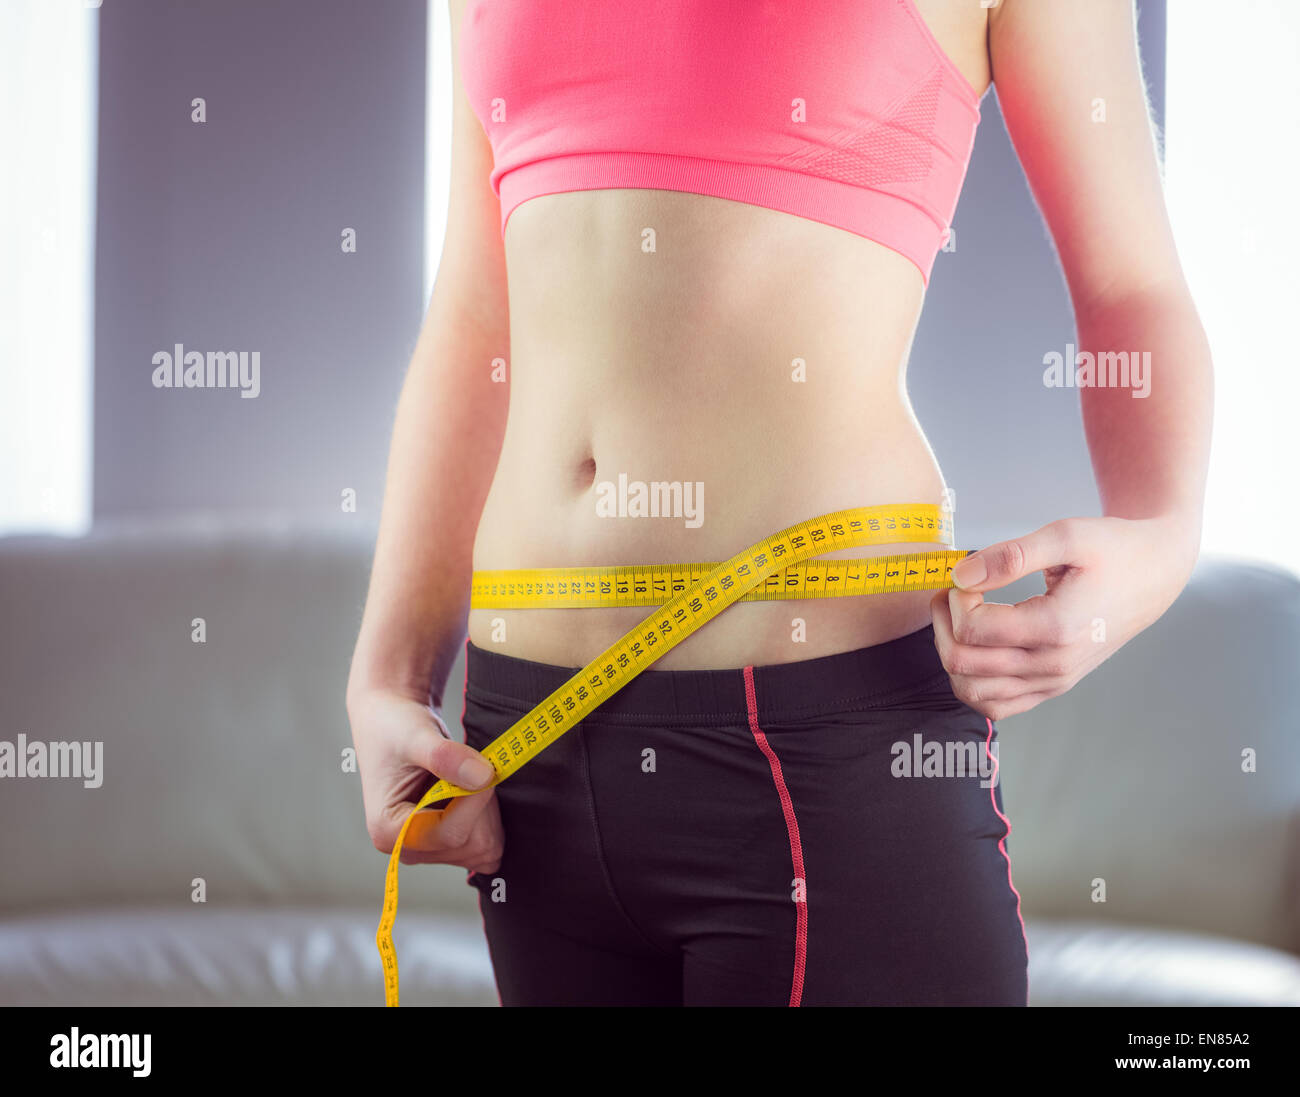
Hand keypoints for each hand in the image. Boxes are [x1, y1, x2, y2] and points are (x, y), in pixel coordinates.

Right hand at [347, 686, 502, 870]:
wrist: (393, 723)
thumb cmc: (394, 728)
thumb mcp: (415, 735)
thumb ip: (445, 757)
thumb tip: (483, 778)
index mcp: (389, 830)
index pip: (452, 835)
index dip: (476, 800)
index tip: (482, 767)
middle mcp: (407, 848)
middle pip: (474, 846)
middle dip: (482, 805)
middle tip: (467, 769)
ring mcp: (428, 849)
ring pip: (484, 847)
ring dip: (486, 809)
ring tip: (462, 777)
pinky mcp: (446, 843)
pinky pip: (486, 842)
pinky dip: (488, 815)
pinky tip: (468, 790)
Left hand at [929, 515, 1195, 721]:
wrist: (1154, 574)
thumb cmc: (1113, 550)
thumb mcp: (1066, 535)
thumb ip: (1010, 556)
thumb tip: (961, 575)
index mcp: (1056, 627)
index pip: (972, 629)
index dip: (955, 599)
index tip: (966, 574)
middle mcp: (1054, 665)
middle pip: (963, 663)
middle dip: (943, 623)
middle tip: (951, 591)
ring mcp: (1054, 682)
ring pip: (971, 691)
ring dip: (950, 652)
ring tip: (958, 617)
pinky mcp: (1052, 687)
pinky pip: (996, 705)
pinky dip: (971, 681)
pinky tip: (975, 646)